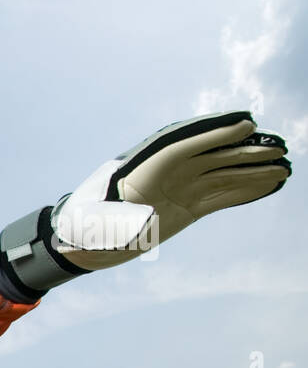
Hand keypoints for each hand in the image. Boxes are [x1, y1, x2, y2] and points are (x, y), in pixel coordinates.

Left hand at [52, 111, 291, 269]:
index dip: (213, 136)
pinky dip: (244, 190)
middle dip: (242, 151)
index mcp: (140, 174)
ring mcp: (178, 190)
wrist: (82, 242)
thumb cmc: (82, 231)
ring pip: (220, 174)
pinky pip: (220, 195)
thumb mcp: (88, 229)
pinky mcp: (186, 207)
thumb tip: (99, 232)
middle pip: (208, 158)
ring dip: (251, 169)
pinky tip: (269, 185)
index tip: (243, 125)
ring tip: (284, 166)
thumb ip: (98, 227)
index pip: (182, 148)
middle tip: (276, 147)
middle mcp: (163, 177)